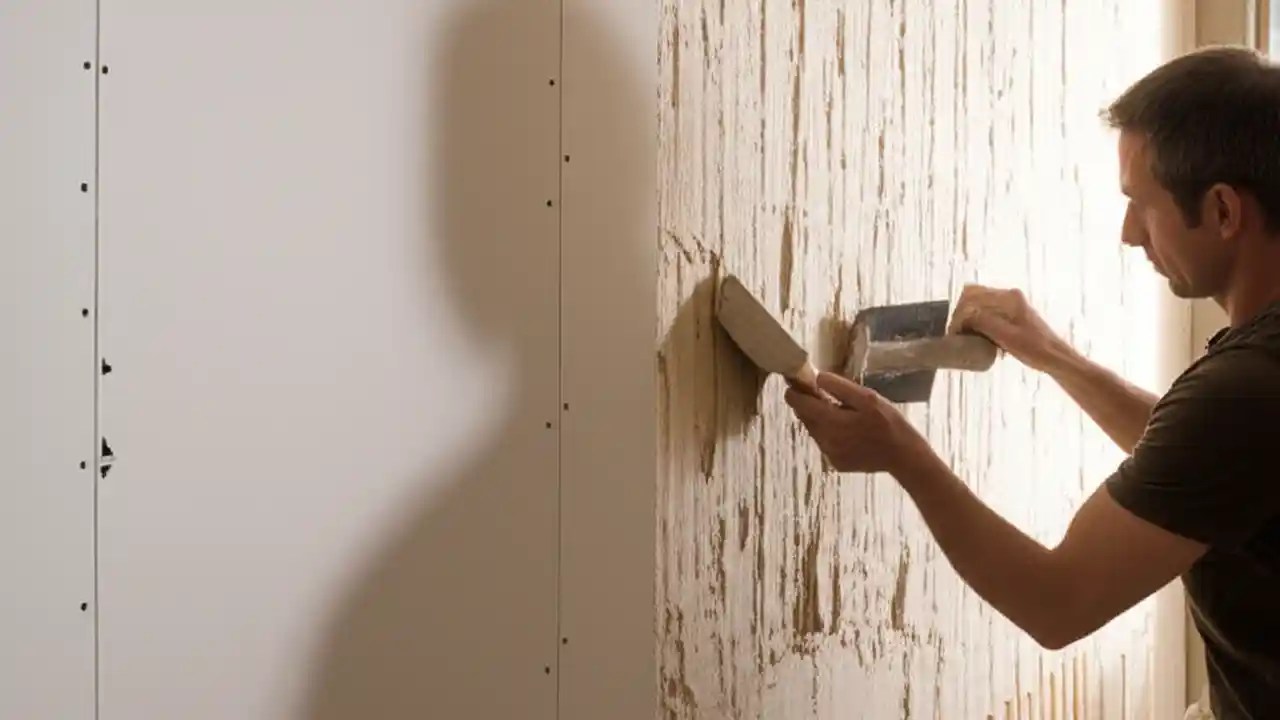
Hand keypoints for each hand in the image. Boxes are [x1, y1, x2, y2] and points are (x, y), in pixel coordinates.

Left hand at [784, 372, 933, 474]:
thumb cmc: (888, 423)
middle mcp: (825, 440)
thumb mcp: (867, 398)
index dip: (795, 391)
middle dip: (810, 404)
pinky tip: (849, 430)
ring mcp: (829, 454)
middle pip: (804, 417)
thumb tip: (816, 378)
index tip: (799, 382)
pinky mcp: (836, 463)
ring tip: (842, 413)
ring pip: (813, 429)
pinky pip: (824, 442)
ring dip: (820, 419)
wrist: (904, 456)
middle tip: (825, 395)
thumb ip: (839, 387)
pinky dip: (829, 433)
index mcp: (830, 421)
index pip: (798, 404)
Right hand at [949, 285, 1071, 372]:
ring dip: (970, 321)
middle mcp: (1009, 296)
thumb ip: (983, 322)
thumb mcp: (1005, 336)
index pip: (972, 295)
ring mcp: (1011, 305)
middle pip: (974, 298)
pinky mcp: (1011, 316)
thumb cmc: (1034, 348)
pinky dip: (979, 325)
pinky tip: (980, 339)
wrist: (1055, 358)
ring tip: (966, 338)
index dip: (960, 312)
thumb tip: (963, 317)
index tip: (954, 332)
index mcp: (1009, 297)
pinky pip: (987, 314)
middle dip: (962, 315)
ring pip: (979, 306)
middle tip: (956, 335)